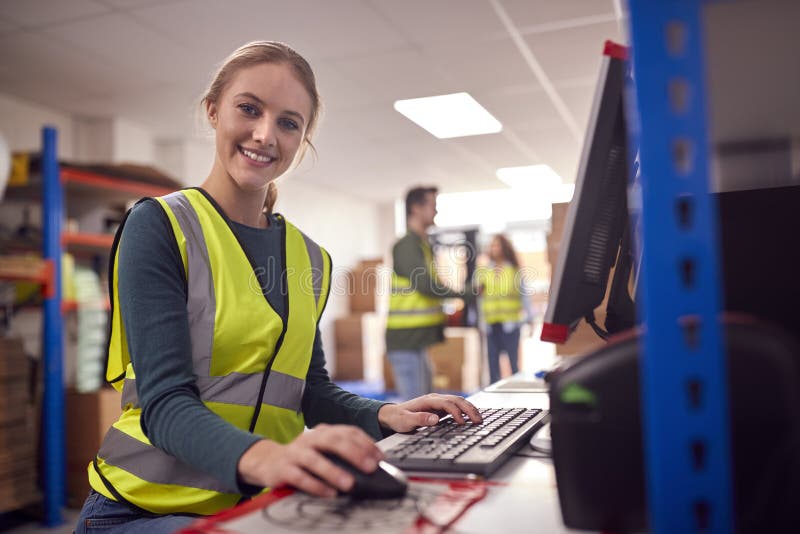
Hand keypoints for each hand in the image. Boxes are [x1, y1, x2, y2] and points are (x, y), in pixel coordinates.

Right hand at [237, 424, 383, 497]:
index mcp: (323, 432)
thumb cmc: (303, 457)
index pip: (347, 432)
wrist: (267, 461)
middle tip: (370, 467)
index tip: (380, 458)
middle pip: (333, 440)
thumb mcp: (322, 450)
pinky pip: (300, 477)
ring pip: (315, 459)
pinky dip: (315, 485)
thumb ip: (341, 453)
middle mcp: (310, 439)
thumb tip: (372, 465)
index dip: (366, 443)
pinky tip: (329, 493)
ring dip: (334, 472)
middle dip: (354, 453)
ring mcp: (295, 453)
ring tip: (350, 484)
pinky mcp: (283, 469)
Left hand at [377, 393, 482, 432]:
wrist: (391, 414)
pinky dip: (465, 411)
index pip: (447, 403)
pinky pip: (455, 407)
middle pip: (456, 400)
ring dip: (469, 409)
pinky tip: (471, 418)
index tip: (462, 423)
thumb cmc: (398, 418)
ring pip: (458, 402)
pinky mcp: (439, 408)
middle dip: (469, 409)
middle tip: (478, 420)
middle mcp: (434, 399)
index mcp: (428, 400)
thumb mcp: (406, 421)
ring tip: (479, 419)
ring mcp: (437, 403)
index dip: (456, 412)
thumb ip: (420, 419)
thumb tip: (435, 419)